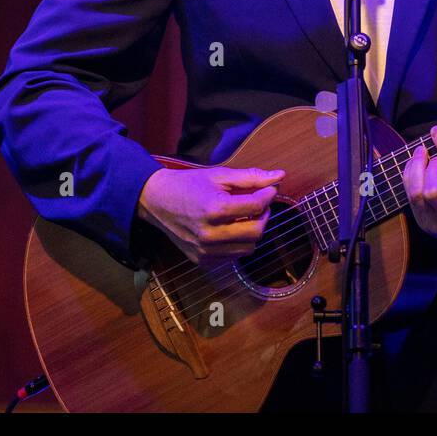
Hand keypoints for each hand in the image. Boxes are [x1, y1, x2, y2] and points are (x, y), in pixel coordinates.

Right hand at [137, 165, 284, 266]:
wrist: (156, 201)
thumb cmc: (189, 185)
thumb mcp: (219, 175)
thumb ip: (250, 177)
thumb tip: (280, 176)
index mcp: (215, 209)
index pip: (256, 206)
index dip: (268, 195)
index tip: (269, 189)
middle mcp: (210, 234)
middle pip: (256, 231)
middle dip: (263, 216)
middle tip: (259, 204)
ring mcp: (205, 250)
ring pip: (248, 248)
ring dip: (253, 231)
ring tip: (244, 216)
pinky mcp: (202, 260)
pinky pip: (233, 256)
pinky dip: (238, 243)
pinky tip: (230, 229)